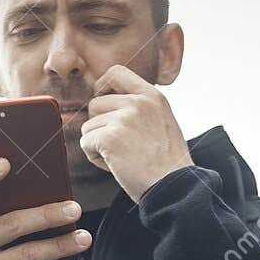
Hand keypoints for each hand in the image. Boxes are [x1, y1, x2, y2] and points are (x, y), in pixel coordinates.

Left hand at [80, 66, 192, 202]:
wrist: (174, 187)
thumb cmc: (168, 164)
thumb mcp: (163, 122)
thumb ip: (140, 108)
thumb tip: (108, 103)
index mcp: (152, 96)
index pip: (115, 72)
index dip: (102, 87)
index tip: (104, 106)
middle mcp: (137, 102)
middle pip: (95, 104)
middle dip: (100, 127)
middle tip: (119, 147)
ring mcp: (123, 119)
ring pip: (89, 126)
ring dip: (98, 145)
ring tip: (121, 159)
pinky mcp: (110, 138)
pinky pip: (86, 143)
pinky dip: (95, 158)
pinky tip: (115, 166)